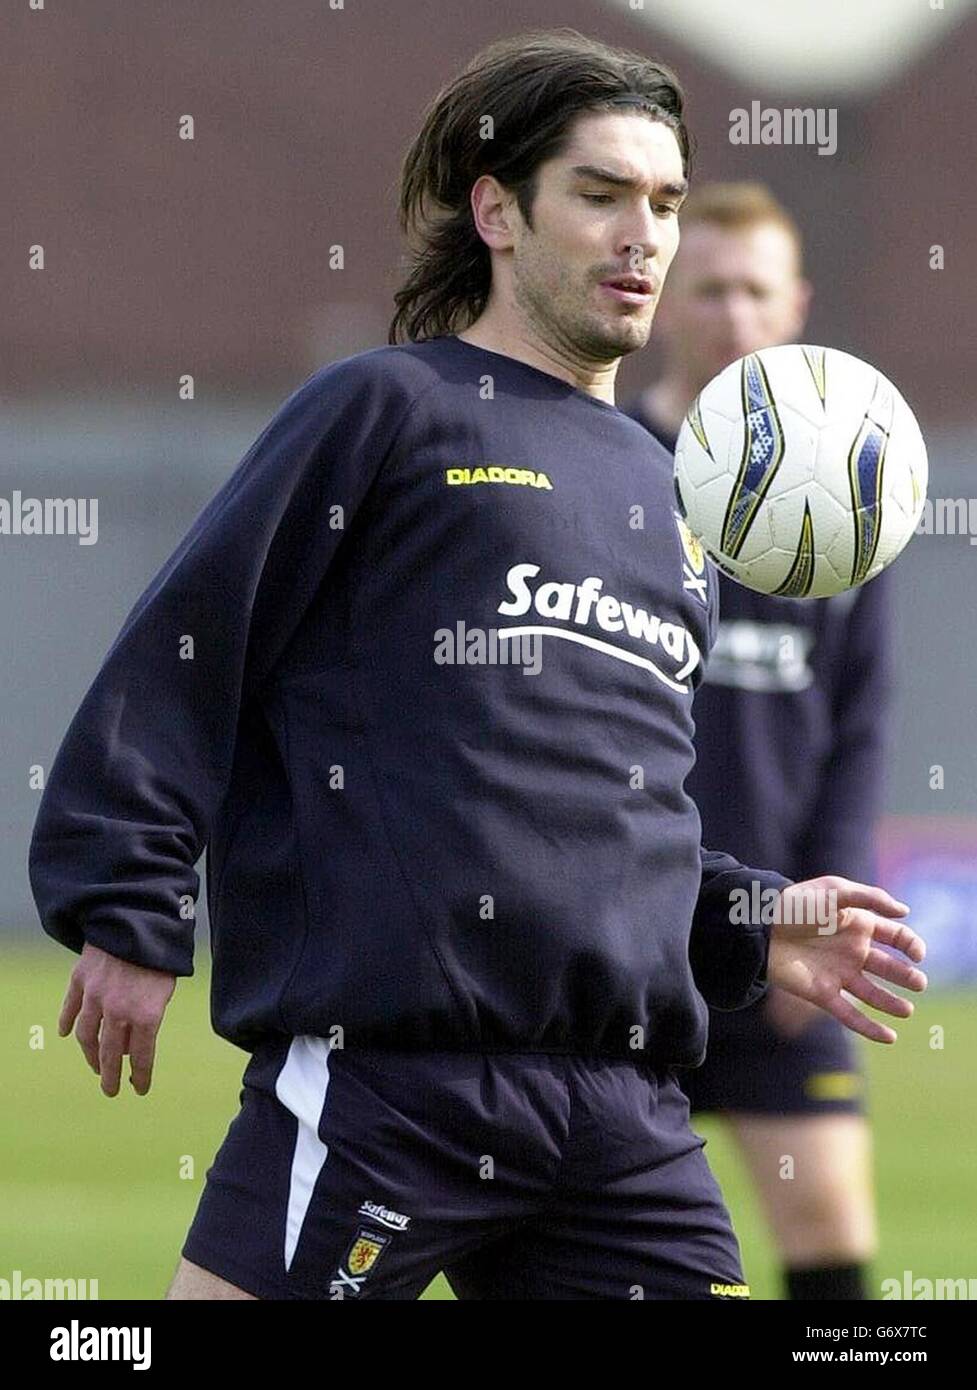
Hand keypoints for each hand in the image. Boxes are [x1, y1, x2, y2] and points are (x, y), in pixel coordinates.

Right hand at [59, 942, 175, 1095]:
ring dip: (90, 1055)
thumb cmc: (161, 955)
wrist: (140, 919)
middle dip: (111, 1076)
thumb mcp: (167, 989)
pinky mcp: (81, 980)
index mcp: (147, 1014)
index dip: (140, 1076)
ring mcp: (96, 995)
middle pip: (110, 1054)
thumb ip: (151, 1016)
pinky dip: (66, 1023)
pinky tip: (66, 1034)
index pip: (141, 1056)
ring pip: (87, 1035)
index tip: (139, 1089)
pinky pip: (70, 1008)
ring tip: (94, 1066)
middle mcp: (118, 1010)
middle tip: (111, 1090)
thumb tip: (131, 1042)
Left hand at [767, 876, 925, 1043]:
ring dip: (892, 1003)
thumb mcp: (835, 890)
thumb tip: (905, 912)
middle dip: (907, 977)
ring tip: (907, 1010)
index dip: (911, 945)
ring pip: (873, 993)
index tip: (917, 954)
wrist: (760, 925)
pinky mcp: (822, 993)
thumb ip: (871, 898)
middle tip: (918, 984)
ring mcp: (838, 973)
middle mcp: (851, 950)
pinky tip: (890, 1037)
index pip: (896, 936)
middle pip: (888, 967)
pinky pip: (850, 1015)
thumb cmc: (796, 903)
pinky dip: (870, 1028)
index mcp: (858, 924)